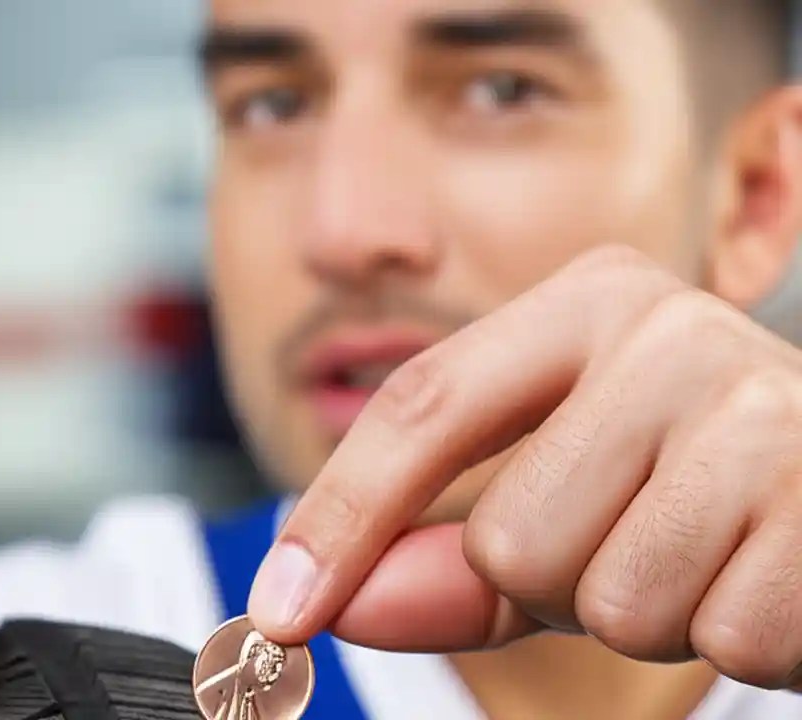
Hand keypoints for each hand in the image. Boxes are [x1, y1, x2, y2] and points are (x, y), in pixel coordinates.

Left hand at [248, 245, 801, 689]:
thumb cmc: (698, 489)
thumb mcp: (562, 504)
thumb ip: (443, 558)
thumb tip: (329, 605)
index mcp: (587, 301)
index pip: (423, 409)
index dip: (340, 517)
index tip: (277, 610)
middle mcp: (670, 326)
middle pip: (509, 542)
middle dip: (559, 588)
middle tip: (646, 540)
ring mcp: (760, 403)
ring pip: (608, 599)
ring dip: (648, 614)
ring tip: (710, 552)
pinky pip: (720, 635)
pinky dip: (736, 635)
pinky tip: (772, 572)